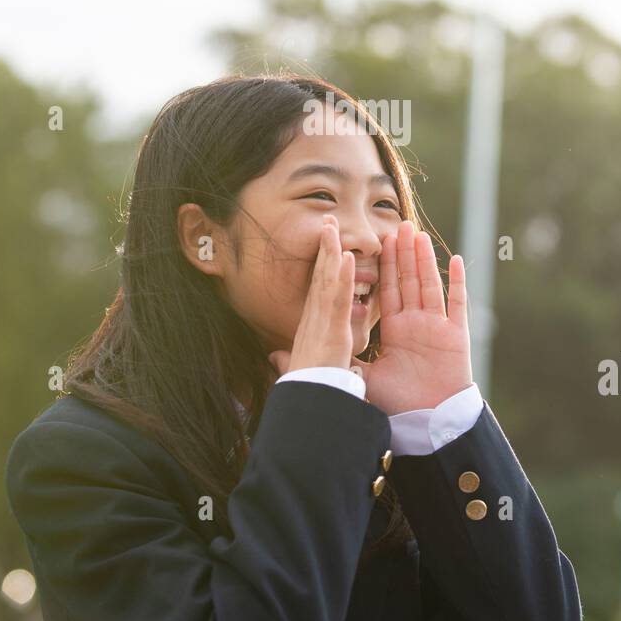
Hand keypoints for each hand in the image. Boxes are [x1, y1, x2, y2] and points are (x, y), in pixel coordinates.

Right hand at [267, 215, 354, 375]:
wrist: (306, 402)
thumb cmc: (306, 386)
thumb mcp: (297, 366)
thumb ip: (287, 358)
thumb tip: (274, 357)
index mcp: (310, 322)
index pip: (317, 285)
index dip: (320, 261)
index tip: (325, 241)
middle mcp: (313, 316)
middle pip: (319, 273)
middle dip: (324, 246)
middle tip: (328, 219)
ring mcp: (322, 320)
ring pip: (326, 279)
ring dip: (330, 251)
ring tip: (333, 226)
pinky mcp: (332, 330)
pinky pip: (338, 299)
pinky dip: (342, 278)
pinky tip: (347, 258)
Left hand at [350, 220, 471, 415]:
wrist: (430, 424)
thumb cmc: (402, 404)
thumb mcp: (367, 378)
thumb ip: (348, 362)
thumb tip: (317, 357)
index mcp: (396, 330)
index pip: (388, 291)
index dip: (385, 267)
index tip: (379, 243)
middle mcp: (416, 324)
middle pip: (409, 281)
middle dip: (403, 253)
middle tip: (398, 225)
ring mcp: (437, 327)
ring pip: (430, 284)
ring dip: (424, 259)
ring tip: (417, 234)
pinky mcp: (456, 335)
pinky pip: (457, 304)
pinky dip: (457, 281)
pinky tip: (454, 259)